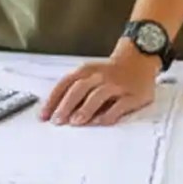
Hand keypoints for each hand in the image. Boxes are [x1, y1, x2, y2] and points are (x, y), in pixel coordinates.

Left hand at [40, 40, 160, 125]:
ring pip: (97, 96)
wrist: (138, 60)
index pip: (65, 84)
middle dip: (66, 105)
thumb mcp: (89, 73)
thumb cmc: (108, 72)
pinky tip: (98, 123)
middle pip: (79, 89)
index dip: (53, 100)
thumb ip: (74, 89)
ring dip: (85, 109)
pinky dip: (107, 115)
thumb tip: (55, 110)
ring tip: (75, 122)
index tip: (44, 115)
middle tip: (57, 121)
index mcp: (85, 70)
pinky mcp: (132, 96)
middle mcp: (99, 76)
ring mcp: (116, 85)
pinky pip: (118, 106)